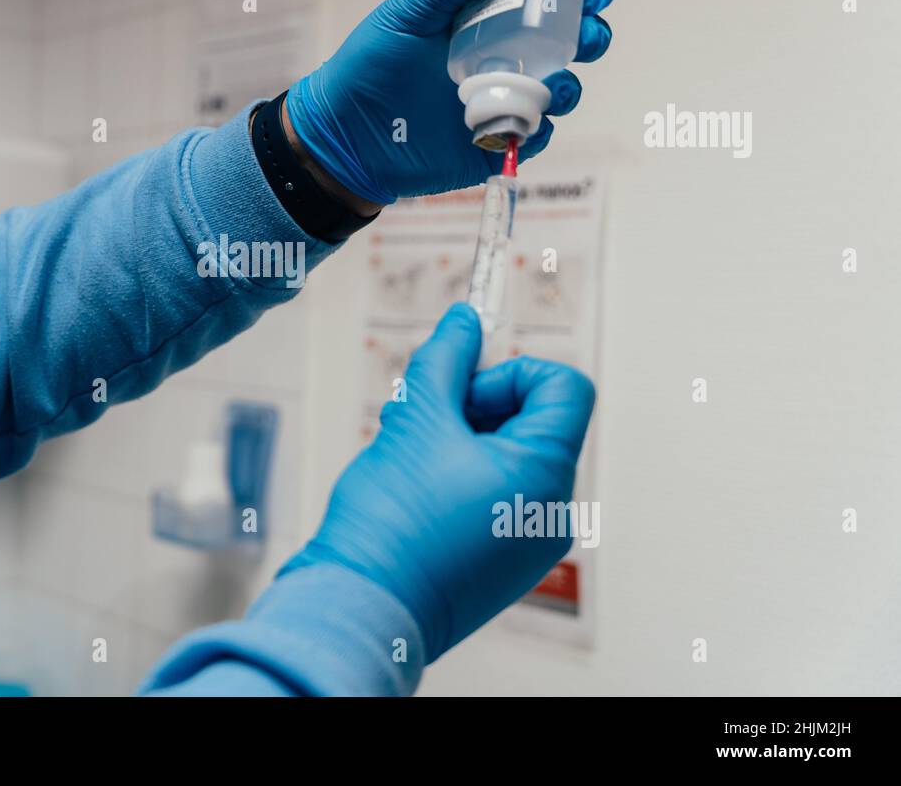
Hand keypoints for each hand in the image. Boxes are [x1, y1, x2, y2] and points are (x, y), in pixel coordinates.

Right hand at [281, 303, 595, 660]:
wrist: (364, 609)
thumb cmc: (392, 519)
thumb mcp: (416, 419)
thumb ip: (446, 359)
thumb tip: (465, 318)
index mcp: (546, 473)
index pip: (564, 387)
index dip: (512, 374)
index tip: (461, 394)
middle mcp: (553, 511)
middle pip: (533, 421)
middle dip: (474, 407)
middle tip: (420, 424)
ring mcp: (530, 543)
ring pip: (507, 459)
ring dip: (459, 442)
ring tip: (408, 462)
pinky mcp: (502, 565)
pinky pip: (495, 498)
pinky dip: (457, 480)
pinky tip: (412, 495)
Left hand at [285, 0, 614, 203]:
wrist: (342, 136)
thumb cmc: (369, 65)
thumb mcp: (411, 9)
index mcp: (485, 16)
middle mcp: (500, 55)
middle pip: (565, 41)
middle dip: (590, 34)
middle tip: (591, 32)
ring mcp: (500, 100)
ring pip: (558, 90)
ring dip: (570, 84)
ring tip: (558, 83)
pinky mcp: (492, 143)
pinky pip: (533, 137)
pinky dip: (539, 129)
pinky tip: (529, 121)